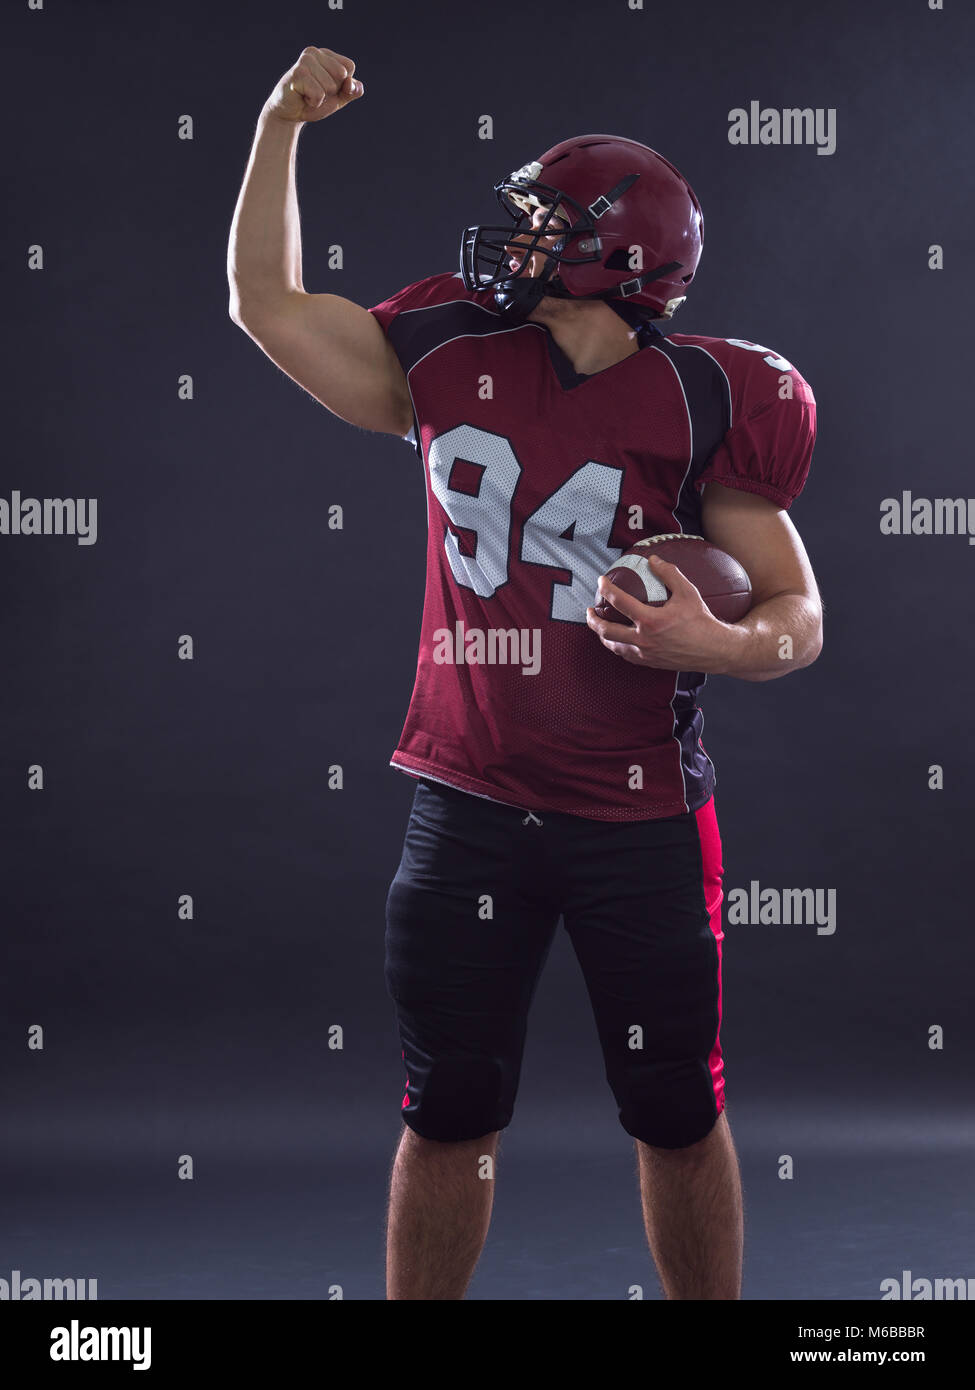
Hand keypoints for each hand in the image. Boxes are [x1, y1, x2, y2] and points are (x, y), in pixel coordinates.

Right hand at [265, 47, 363, 123]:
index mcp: (326, 54)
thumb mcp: (337, 98)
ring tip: (308, 95)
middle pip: (341, 76)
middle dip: (331, 92)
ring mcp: (305, 61)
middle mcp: (314, 53)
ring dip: (321, 98)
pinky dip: (314, 103)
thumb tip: (356, 85)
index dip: (342, 84)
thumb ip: (351, 91)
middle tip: (315, 92)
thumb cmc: (313, 103)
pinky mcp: (297, 73)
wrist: (290, 114)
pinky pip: (319, 94)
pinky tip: (302, 97)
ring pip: (330, 86)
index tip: (327, 88)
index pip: (349, 67)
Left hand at [585, 554, 734, 670]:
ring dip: (602, 634)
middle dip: (593, 619)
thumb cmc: (701, 620)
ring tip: (598, 625)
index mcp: (650, 621)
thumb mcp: (688, 592)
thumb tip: (652, 560)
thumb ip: (669, 573)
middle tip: (590, 610)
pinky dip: (617, 645)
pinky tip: (616, 639)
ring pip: (613, 645)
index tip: (601, 581)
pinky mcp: (649, 662)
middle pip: (607, 630)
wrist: (713, 650)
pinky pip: (626, 654)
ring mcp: (645, 653)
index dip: (606, 589)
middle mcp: (643, 639)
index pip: (619, 602)